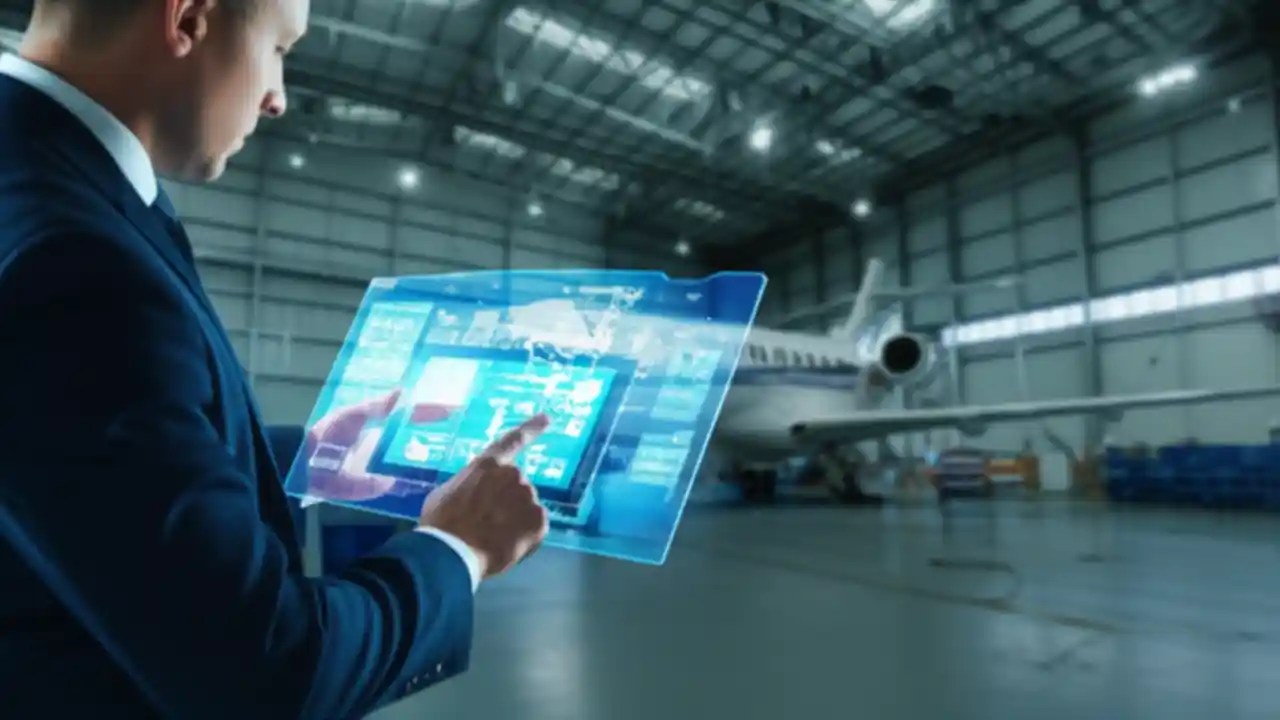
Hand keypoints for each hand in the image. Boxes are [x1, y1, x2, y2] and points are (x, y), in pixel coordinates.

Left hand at [302, 390, 455, 500]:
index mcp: (379, 426)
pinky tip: (434, 488)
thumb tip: (402, 391)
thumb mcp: (352, 416)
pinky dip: (415, 487)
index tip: (455, 411)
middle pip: (416, 442)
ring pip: (413, 465)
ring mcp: (382, 468)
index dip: (431, 412)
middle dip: (438, 441)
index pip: (411, 416)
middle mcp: (384, 446)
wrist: (304, 467)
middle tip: (464, 441)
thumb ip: (377, 407)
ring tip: (457, 465)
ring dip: (431, 466)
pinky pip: (400, 487)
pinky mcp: (375, 488)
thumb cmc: (328, 436)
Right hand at [419, 414, 550, 579]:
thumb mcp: (446, 493)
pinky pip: (535, 528)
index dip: (532, 428)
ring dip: (514, 520)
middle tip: (486, 523)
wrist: (453, 553)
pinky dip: (525, 537)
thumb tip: (475, 491)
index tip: (548, 417)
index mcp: (488, 465)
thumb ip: (469, 485)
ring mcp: (529, 497)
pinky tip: (505, 545)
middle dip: (506, 502)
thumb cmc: (441, 523)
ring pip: (525, 509)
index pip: (513, 441)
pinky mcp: (540, 521)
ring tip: (492, 538)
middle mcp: (514, 475)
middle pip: (516, 487)